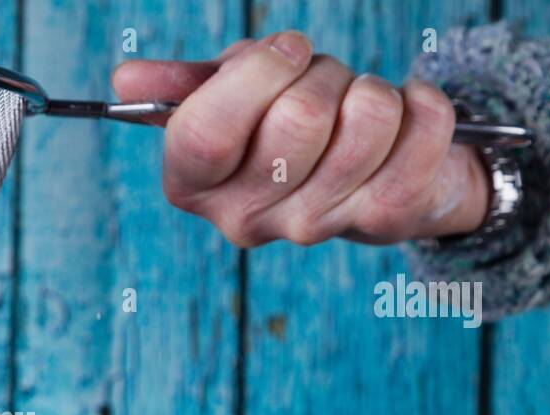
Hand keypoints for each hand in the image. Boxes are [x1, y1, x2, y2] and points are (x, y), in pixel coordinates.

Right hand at [111, 31, 489, 246]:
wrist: (368, 174)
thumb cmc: (284, 124)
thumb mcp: (228, 97)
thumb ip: (183, 87)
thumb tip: (126, 80)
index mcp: (193, 185)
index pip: (205, 132)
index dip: (254, 74)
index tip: (285, 52)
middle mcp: (245, 219)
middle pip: (297, 118)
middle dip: (321, 74)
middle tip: (321, 84)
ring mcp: (315, 227)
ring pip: (365, 118)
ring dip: (371, 88)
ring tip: (357, 106)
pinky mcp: (383, 221)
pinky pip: (420, 131)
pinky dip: (423, 103)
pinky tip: (404, 115)